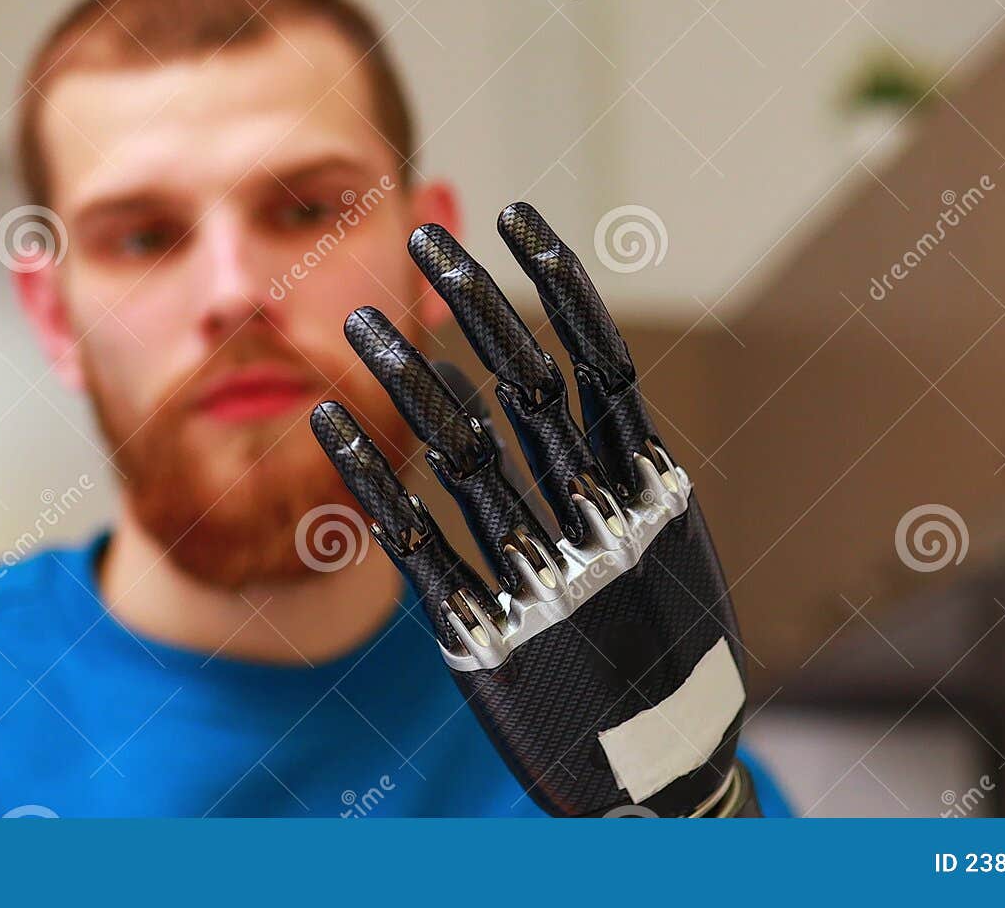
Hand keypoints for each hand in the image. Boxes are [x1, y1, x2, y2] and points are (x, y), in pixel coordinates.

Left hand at [311, 203, 756, 816]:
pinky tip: (327, 427)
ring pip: (467, 451)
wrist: (672, 783)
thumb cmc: (677, 669)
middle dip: (475, 303)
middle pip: (530, 385)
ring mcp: (542, 575)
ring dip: (405, 378)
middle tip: (422, 236)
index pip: (603, 362)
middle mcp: (600, 522)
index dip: (558, 286)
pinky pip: (420, 543)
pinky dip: (371, 481)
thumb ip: (633, 487)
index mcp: (657, 495)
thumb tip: (596, 419)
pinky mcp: (486, 634)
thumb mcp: (677, 562)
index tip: (518, 220)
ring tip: (358, 321)